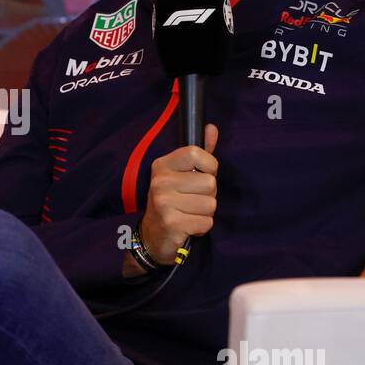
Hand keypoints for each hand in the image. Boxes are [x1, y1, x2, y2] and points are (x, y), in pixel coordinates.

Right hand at [137, 123, 219, 265]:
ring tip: (188, 213)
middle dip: (208, 195)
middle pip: (210, 183)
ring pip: (211, 204)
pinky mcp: (171, 223)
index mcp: (162, 165)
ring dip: (205, 213)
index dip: (209, 167)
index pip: (197, 154)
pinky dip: (201, 227)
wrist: (152, 236)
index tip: (198, 177)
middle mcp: (160, 181)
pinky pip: (206, 222)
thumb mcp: (182, 174)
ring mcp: (163, 202)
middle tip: (191, 201)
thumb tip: (211, 128)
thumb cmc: (172, 201)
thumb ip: (199, 153)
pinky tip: (187, 225)